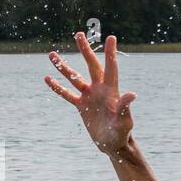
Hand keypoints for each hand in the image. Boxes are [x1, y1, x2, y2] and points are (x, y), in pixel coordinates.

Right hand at [44, 32, 136, 154]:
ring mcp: (89, 97)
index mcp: (111, 91)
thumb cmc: (122, 134)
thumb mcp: (124, 121)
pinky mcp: (81, 106)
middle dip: (85, 50)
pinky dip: (57, 87)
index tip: (111, 37)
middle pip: (91, 66)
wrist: (113, 145)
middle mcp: (99, 90)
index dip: (110, 53)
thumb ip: (125, 107)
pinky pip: (67, 94)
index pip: (110, 68)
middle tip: (79, 34)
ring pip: (74, 78)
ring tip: (51, 54)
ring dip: (63, 67)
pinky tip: (47, 78)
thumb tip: (132, 94)